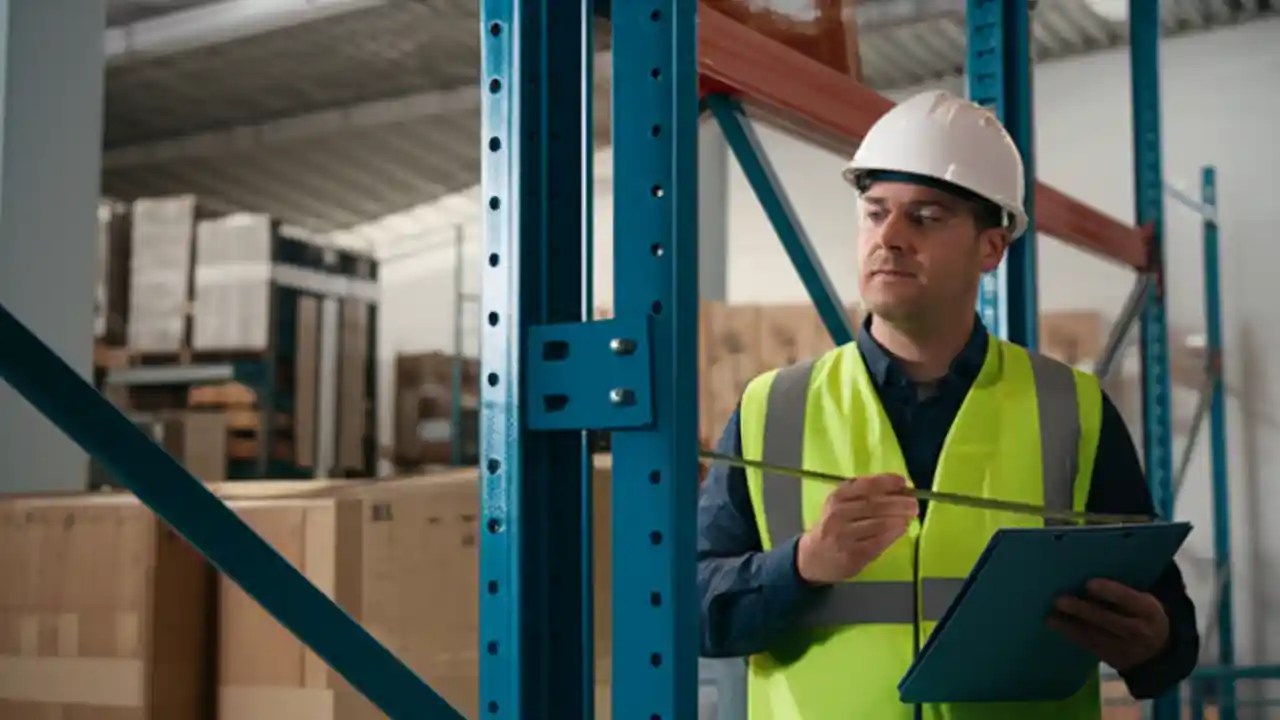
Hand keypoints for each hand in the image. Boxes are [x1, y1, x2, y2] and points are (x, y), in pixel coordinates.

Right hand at [795, 474, 916, 584]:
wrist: (814, 557)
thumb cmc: (833, 526)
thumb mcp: (840, 505)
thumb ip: (864, 495)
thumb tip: (899, 488)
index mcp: (836, 498)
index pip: (865, 485)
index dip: (886, 482)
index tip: (902, 481)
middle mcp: (838, 515)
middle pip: (875, 505)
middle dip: (899, 502)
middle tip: (914, 503)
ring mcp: (845, 536)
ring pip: (880, 524)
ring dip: (900, 519)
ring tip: (910, 516)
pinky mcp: (853, 555)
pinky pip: (879, 542)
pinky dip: (894, 534)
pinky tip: (901, 529)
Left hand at [1048, 578, 1169, 670]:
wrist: (1158, 649)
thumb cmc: (1142, 613)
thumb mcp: (1142, 600)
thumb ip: (1121, 592)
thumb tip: (1085, 578)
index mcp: (1149, 610)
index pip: (1129, 599)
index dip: (1109, 592)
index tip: (1088, 583)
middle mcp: (1140, 631)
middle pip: (1108, 620)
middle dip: (1082, 610)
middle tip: (1059, 600)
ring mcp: (1127, 649)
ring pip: (1095, 636)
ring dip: (1070, 626)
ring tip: (1051, 616)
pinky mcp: (1114, 660)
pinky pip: (1090, 646)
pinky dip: (1072, 635)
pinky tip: (1057, 625)